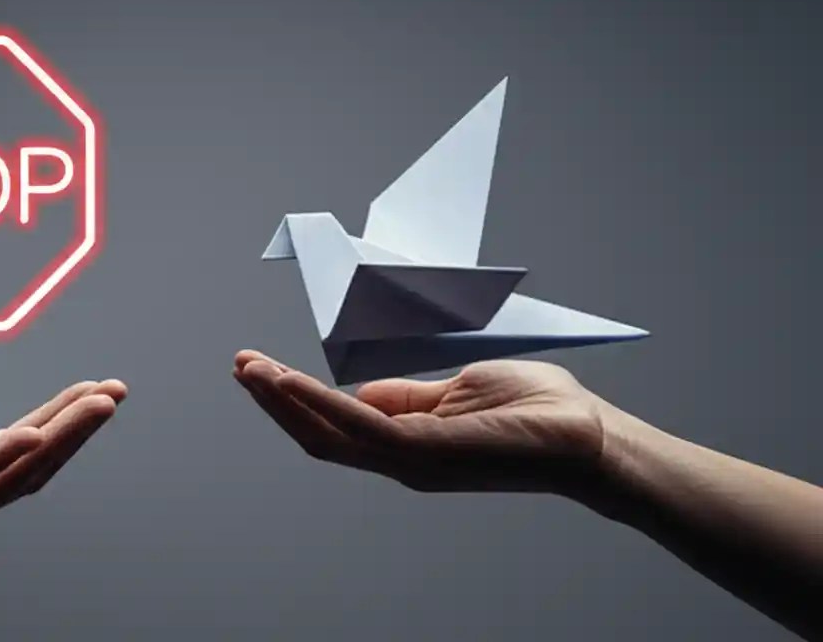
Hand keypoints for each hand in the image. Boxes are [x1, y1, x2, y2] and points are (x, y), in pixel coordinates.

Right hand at [234, 350, 609, 495]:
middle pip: (319, 435)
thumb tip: (362, 391)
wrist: (588, 437)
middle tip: (239, 367)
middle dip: (275, 402)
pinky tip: (289, 380)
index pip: (336, 425)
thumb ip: (408, 394)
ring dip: (283, 400)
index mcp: (407, 443)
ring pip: (327, 434)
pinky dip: (317, 402)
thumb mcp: (456, 389)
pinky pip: (357, 426)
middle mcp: (400, 459)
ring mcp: (410, 460)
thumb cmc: (535, 411)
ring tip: (250, 370)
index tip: (261, 367)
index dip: (295, 399)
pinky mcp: (424, 452)